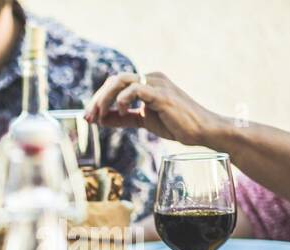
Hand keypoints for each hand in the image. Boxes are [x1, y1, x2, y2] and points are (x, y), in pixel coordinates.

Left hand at [85, 71, 225, 147]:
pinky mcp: (162, 95)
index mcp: (147, 82)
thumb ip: (123, 118)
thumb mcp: (143, 120)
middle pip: (114, 80)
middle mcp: (152, 78)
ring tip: (99, 116)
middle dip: (97, 99)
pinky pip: (136, 89)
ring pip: (121, 81)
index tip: (88, 117)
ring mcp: (157, 84)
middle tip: (88, 117)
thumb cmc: (175, 124)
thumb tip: (100, 119)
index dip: (98, 99)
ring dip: (104, 99)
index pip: (115, 83)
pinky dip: (122, 100)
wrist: (200, 131)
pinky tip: (119, 113)